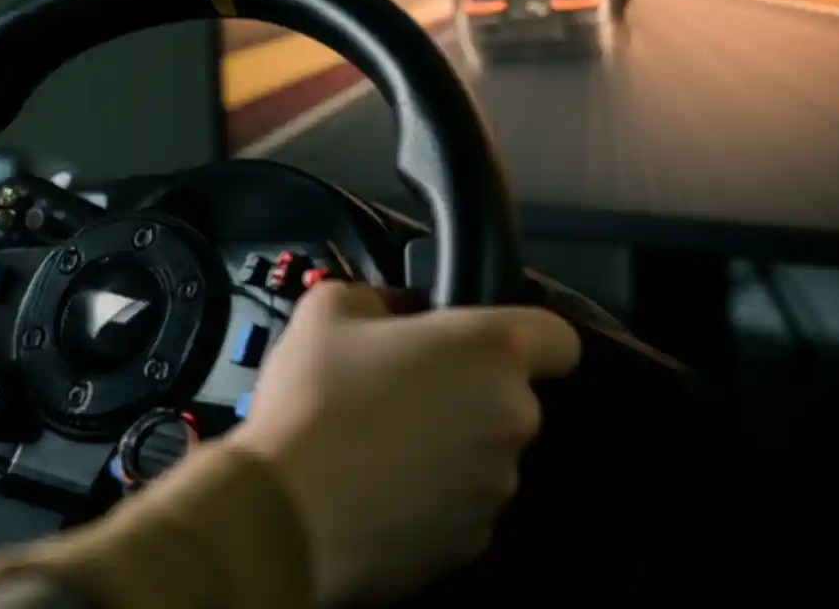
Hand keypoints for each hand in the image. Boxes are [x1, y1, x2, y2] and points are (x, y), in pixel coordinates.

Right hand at [227, 281, 580, 605]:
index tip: (477, 345)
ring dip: (447, 449)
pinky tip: (377, 491)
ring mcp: (496, 486)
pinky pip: (460, 507)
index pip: (557, 337)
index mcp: (492, 350)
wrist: (280, 516)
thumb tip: (397, 311)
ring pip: (483, 456)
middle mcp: (512, 418)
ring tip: (379, 449)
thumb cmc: (311, 402)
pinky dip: (430, 500)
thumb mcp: (330, 309)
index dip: (524, 336)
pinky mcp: (471, 541)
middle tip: (400, 394)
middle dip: (465, 396)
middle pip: (509, 400)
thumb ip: (383, 297)